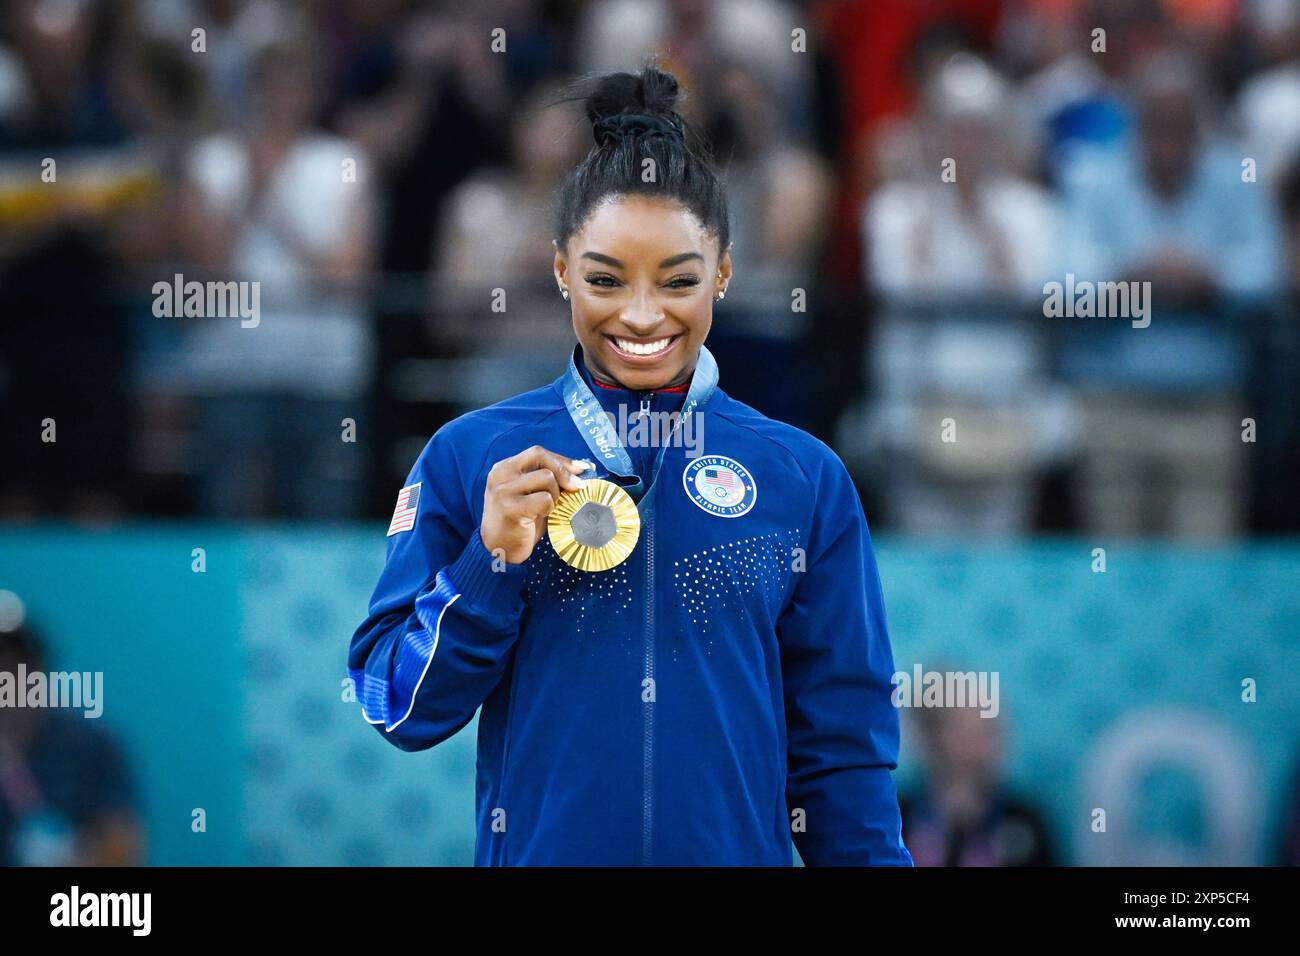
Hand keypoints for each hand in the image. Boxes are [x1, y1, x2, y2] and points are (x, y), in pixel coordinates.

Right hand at [481, 446, 590, 563]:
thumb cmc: (520, 522)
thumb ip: (550, 480)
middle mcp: (500, 474)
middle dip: (564, 471)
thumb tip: (584, 468)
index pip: (537, 453)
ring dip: (555, 494)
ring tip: (546, 509)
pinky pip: (544, 499)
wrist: (499, 551)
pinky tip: (539, 518)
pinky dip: (549, 509)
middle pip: (541, 457)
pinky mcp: (510, 508)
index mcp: (504, 468)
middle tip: (577, 487)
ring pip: (546, 478)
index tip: (582, 469)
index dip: (562, 460)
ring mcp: (503, 490)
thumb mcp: (533, 495)